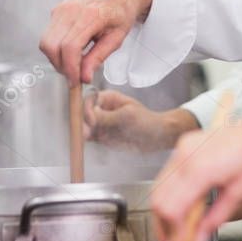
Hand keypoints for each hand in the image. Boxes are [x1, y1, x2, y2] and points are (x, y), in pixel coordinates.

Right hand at [39, 0, 152, 84]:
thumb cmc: (121, 13)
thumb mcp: (116, 38)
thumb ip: (98, 57)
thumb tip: (84, 77)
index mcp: (91, 15)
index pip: (70, 47)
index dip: (70, 68)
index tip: (76, 81)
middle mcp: (72, 10)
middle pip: (52, 46)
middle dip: (60, 66)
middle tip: (74, 75)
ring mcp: (62, 8)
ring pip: (46, 42)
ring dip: (56, 59)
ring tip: (73, 64)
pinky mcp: (57, 10)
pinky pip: (48, 35)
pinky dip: (55, 49)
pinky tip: (70, 52)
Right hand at [83, 90, 199, 151]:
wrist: (157, 137)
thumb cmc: (147, 121)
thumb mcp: (127, 116)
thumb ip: (107, 116)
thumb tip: (91, 116)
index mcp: (109, 98)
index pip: (90, 100)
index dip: (87, 109)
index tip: (91, 119)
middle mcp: (103, 110)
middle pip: (85, 114)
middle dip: (84, 123)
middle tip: (87, 132)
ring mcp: (102, 124)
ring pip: (86, 127)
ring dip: (85, 132)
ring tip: (88, 137)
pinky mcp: (103, 137)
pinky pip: (91, 138)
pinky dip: (89, 140)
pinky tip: (90, 142)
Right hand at [151, 102, 241, 240]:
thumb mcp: (239, 192)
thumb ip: (215, 219)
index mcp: (200, 169)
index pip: (171, 209)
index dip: (171, 234)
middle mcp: (186, 155)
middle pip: (158, 199)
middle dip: (163, 225)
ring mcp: (183, 147)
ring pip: (159, 187)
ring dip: (165, 211)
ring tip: (180, 229)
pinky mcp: (184, 144)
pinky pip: (167, 174)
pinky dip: (170, 194)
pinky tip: (185, 208)